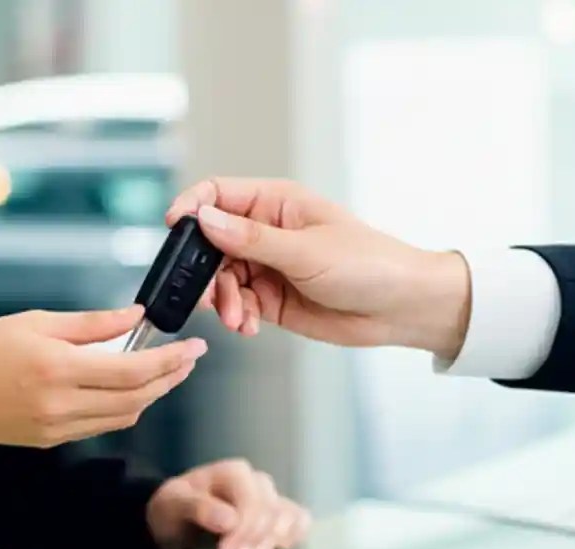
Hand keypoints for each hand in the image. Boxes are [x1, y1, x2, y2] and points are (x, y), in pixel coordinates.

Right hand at [0, 307, 206, 447]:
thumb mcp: (34, 322)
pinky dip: (124, 407)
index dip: (171, 360)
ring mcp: (57, 429)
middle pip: (138, 397)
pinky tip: (131, 388)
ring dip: (152, 395)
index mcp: (57, 370)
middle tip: (191, 359)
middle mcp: (61, 405)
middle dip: (171, 378)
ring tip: (167, 371)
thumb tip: (136, 317)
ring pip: (125, 416)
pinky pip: (101, 425)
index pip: (134, 370)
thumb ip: (91, 324)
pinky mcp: (51, 441)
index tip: (195, 347)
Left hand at [145, 458, 310, 548]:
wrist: (174, 521)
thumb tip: (230, 520)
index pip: (251, 503)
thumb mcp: (173, 505)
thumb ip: (198, 508)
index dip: (242, 532)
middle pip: (272, 513)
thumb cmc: (173, 510)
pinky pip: (300, 521)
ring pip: (290, 516)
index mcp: (233, 472)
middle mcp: (256, 482)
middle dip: (256, 541)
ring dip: (276, 542)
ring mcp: (269, 498)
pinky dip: (295, 537)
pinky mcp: (277, 516)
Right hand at [166, 178, 472, 358]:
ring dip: (222, 301)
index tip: (174, 229)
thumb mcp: (305, 250)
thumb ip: (251, 239)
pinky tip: (249, 327)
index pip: (218, 194)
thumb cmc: (368, 265)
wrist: (400, 308)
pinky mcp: (272, 299)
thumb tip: (205, 220)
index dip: (192, 208)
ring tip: (240, 319)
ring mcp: (268, 266)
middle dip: (206, 272)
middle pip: (210, 243)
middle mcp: (266, 232)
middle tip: (212, 295)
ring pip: (220, 279)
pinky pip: (237, 305)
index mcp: (276, 203)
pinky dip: (237, 317)